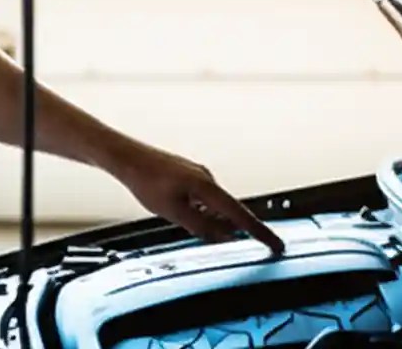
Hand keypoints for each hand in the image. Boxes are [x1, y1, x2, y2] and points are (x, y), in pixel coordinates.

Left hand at [108, 140, 284, 253]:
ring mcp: (196, 174)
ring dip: (207, 218)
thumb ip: (202, 227)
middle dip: (225, 227)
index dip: (260, 232)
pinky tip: (178, 208)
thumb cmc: (144, 180)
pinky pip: (201, 196)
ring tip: (181, 216)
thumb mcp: (174, 212)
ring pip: (212, 204)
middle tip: (213, 232)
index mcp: (207, 186)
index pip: (241, 215)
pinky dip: (197, 208)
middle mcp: (206, 178)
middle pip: (227, 211)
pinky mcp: (187, 174)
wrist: (124, 157)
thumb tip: (224, 237)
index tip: (277, 245)